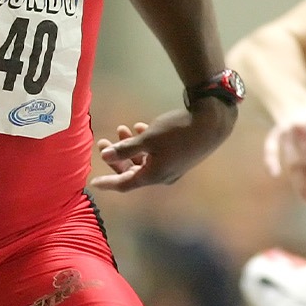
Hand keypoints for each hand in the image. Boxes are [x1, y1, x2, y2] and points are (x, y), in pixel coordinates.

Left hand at [90, 103, 234, 190]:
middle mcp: (163, 176)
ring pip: (144, 161)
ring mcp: (173, 168)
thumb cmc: (177, 131)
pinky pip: (156, 156)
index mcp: (154, 176)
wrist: (211, 122)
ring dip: (131, 147)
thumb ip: (125, 149)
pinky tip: (141, 126)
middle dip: (117, 157)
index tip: (93, 183)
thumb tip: (105, 157)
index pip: (125, 183)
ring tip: (122, 129)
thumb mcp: (148, 138)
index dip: (108, 182)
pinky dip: (146, 145)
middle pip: (132, 171)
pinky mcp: (180, 157)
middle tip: (103, 142)